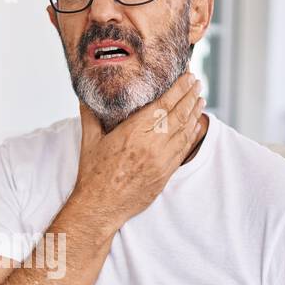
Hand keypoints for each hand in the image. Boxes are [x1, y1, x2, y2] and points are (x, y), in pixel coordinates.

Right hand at [70, 71, 205, 228]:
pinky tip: (196, 124)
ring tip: (200, 99)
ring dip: (195, 113)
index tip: (188, 76)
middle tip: (197, 82)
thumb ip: (90, 114)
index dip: (179, 89)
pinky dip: (192, 134)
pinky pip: (184, 149)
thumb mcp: (89, 141)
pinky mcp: (166, 174)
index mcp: (133, 133)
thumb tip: (85, 95)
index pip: (164, 105)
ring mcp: (162, 161)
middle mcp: (152, 145)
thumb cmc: (93, 175)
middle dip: (190, 96)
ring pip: (185, 131)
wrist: (101, 208)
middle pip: (179, 115)